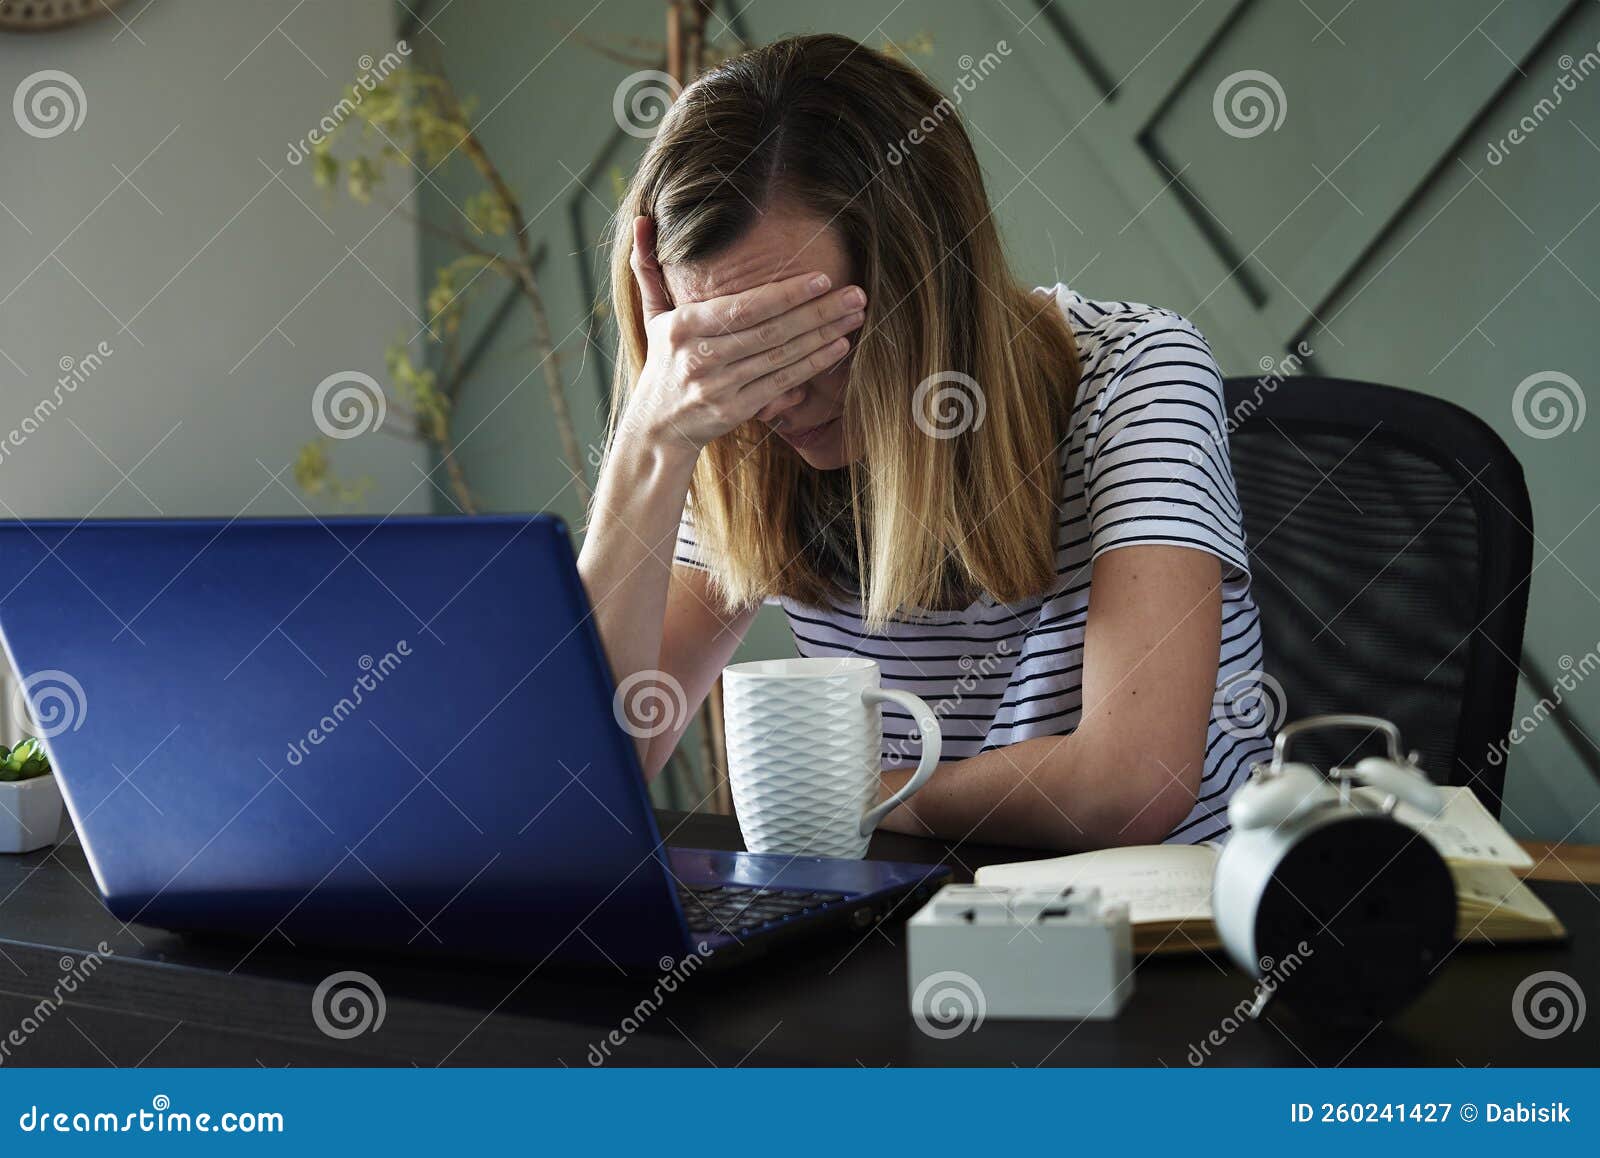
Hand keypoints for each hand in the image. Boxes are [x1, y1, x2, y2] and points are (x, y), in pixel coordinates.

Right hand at [623, 215, 866, 453]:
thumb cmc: (663, 362)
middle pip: (770, 330)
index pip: (743, 307)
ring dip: (823, 334)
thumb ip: (647, 267)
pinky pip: (781, 382)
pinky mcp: (735, 410)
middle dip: (818, 311)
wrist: (657, 427)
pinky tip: (838, 346)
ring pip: (781, 356)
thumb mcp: (652, 316)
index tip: (822, 278)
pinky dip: (812, 364)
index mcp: (684, 327)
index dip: (785, 293)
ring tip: (855, 315)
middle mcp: (701, 357)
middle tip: (856, 294)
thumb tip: (642, 220)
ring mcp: (719, 386)